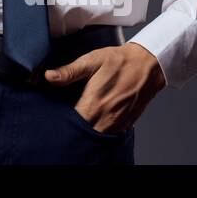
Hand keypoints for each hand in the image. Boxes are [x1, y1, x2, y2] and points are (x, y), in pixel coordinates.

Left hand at [43, 41, 165, 133]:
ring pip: (98, 137)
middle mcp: (106, 119)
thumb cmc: (119, 61)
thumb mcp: (91, 61)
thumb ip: (69, 72)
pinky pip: (111, 135)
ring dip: (88, 131)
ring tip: (82, 118)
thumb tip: (49, 76)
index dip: (63, 122)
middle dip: (75, 129)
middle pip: (84, 134)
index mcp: (94, 105)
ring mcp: (118, 124)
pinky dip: (102, 130)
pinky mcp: (126, 123)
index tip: (57, 116)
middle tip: (68, 118)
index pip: (73, 124)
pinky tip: (97, 119)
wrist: (147, 64)